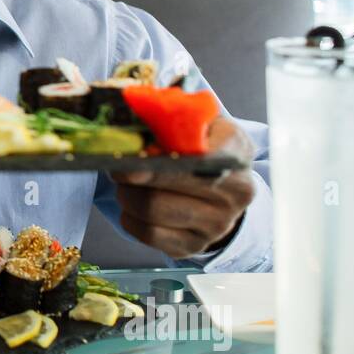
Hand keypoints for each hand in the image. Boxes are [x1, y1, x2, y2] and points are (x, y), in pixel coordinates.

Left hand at [110, 116, 255, 258]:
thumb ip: (173, 114)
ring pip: (152, 209)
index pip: (200, 151)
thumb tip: (132, 107)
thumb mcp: (198, 123)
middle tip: (116, 165)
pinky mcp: (194, 245)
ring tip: (125, 184)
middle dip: (133, 172)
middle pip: (168, 181)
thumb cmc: (202, 149)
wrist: (225, 192)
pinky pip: (148, 234)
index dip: (163, 153)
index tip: (138, 151)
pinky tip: (132, 206)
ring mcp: (217, 223)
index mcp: (237, 151)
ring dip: (127, 195)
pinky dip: (130, 218)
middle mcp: (235, 191)